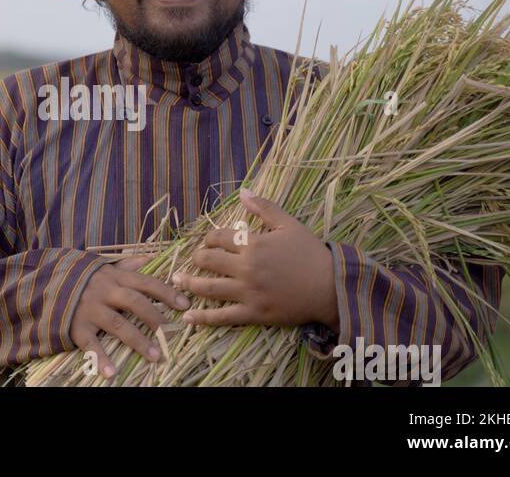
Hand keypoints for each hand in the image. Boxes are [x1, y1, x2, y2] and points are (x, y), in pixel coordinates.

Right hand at [70, 254, 190, 378]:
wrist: (45, 283)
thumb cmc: (81, 277)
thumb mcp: (103, 266)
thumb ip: (127, 265)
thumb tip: (150, 258)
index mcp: (114, 276)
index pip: (146, 283)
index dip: (167, 293)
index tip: (185, 305)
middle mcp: (104, 291)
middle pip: (135, 303)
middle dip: (155, 319)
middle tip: (171, 334)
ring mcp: (90, 309)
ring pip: (118, 325)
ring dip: (138, 341)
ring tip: (155, 356)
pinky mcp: (76, 325)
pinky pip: (91, 344)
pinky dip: (101, 358)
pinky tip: (112, 373)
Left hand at [173, 188, 339, 330]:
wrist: (331, 287)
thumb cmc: (310, 254)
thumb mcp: (289, 224)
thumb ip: (264, 207)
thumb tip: (243, 191)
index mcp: (253, 244)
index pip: (218, 238)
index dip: (208, 238)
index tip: (207, 241)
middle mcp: (247, 267)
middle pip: (208, 261)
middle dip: (196, 258)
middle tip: (193, 259)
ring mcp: (249, 292)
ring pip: (209, 288)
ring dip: (189, 284)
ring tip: (177, 281)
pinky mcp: (254, 313)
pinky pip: (223, 317)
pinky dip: (203, 318)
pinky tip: (188, 317)